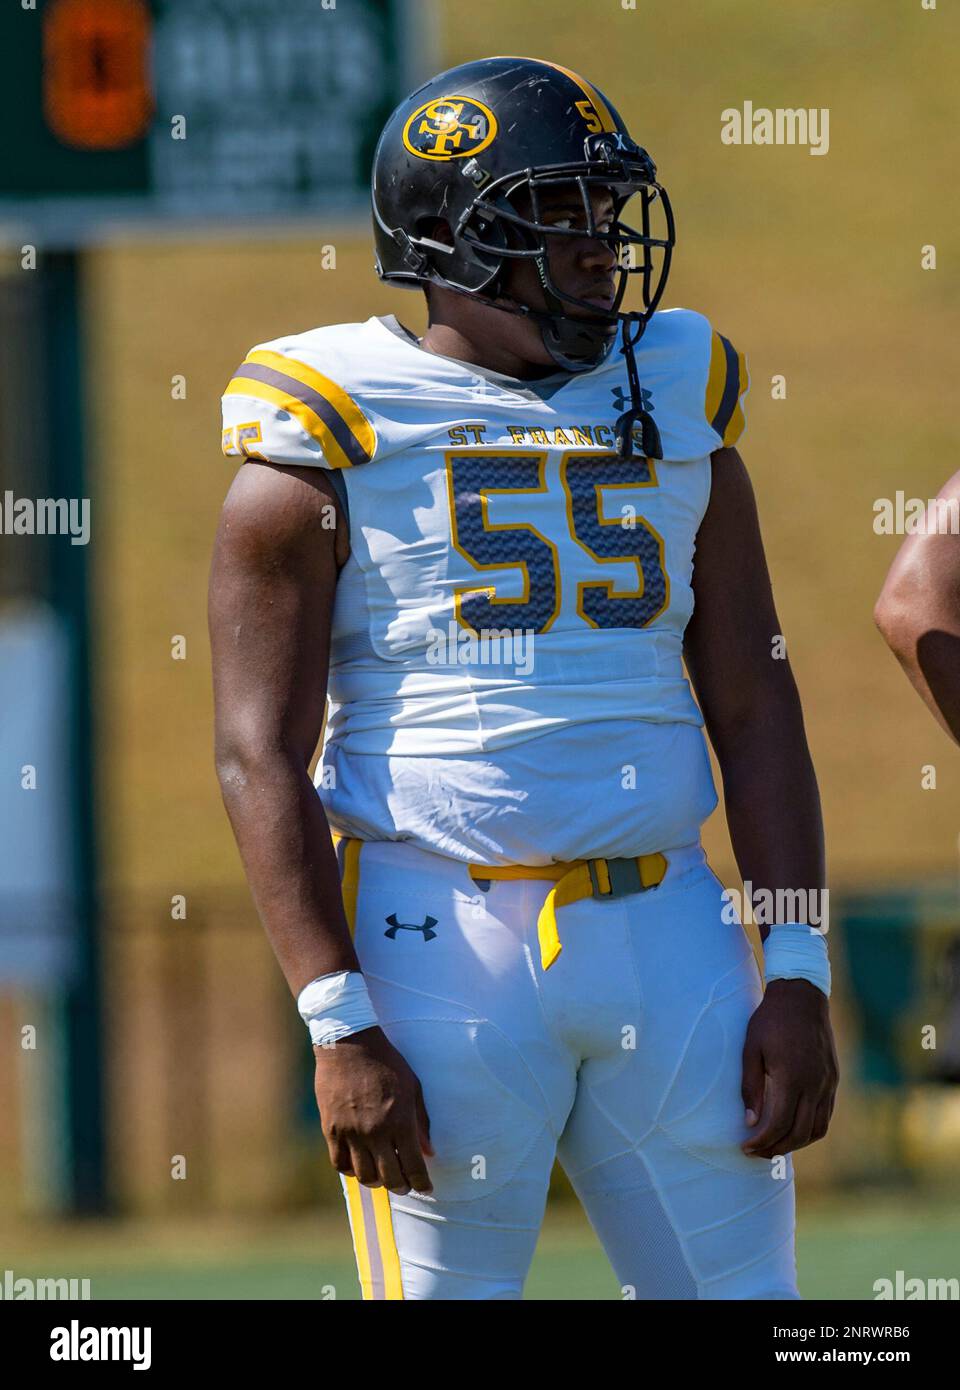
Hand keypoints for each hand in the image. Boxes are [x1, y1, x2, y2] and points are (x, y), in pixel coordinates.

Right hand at [314, 1027, 434, 1194]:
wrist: (349, 1044)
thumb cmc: (386, 1062)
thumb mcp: (412, 1086)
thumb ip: (420, 1121)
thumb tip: (429, 1150)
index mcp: (399, 1120)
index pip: (413, 1166)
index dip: (422, 1182)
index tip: (425, 1187)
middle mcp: (375, 1131)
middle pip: (389, 1177)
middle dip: (401, 1186)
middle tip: (404, 1184)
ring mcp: (351, 1132)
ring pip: (364, 1176)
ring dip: (377, 1181)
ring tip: (382, 1175)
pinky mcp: (331, 1129)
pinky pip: (340, 1164)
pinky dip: (351, 1171)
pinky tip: (359, 1165)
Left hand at [740, 978, 838, 1158]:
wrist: (802, 996)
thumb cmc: (770, 1020)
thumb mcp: (751, 1049)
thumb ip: (751, 1087)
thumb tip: (750, 1122)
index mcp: (792, 1078)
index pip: (779, 1125)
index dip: (762, 1142)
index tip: (745, 1147)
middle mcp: (814, 1084)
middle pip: (799, 1134)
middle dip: (776, 1149)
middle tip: (756, 1152)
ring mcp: (827, 1083)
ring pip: (817, 1129)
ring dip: (796, 1143)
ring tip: (774, 1145)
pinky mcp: (833, 1079)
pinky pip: (826, 1115)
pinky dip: (810, 1129)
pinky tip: (793, 1128)